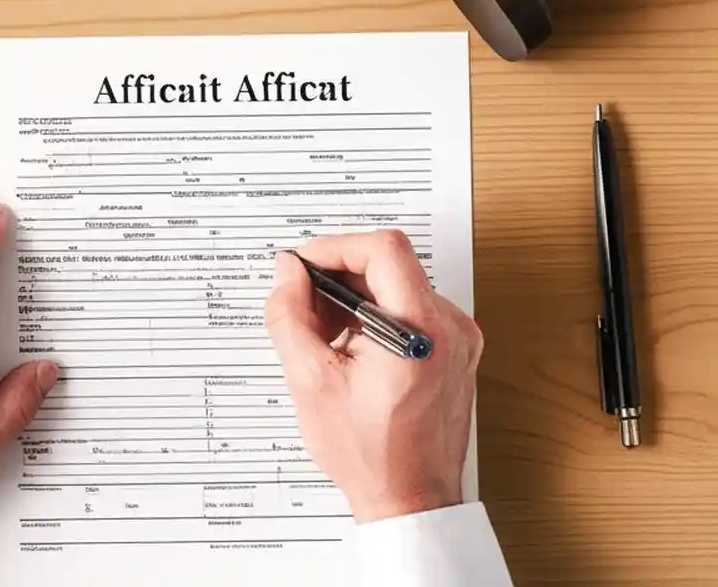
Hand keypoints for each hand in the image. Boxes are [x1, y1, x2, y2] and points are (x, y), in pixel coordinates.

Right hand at [264, 231, 482, 522]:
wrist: (410, 498)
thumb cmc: (370, 454)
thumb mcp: (310, 380)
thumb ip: (289, 316)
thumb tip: (288, 275)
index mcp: (421, 330)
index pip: (382, 249)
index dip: (334, 247)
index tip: (304, 264)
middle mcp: (450, 327)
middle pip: (389, 266)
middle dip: (338, 278)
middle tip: (303, 304)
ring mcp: (458, 339)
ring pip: (397, 287)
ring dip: (354, 300)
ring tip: (324, 335)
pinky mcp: (454, 351)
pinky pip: (409, 311)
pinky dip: (373, 318)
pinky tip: (348, 349)